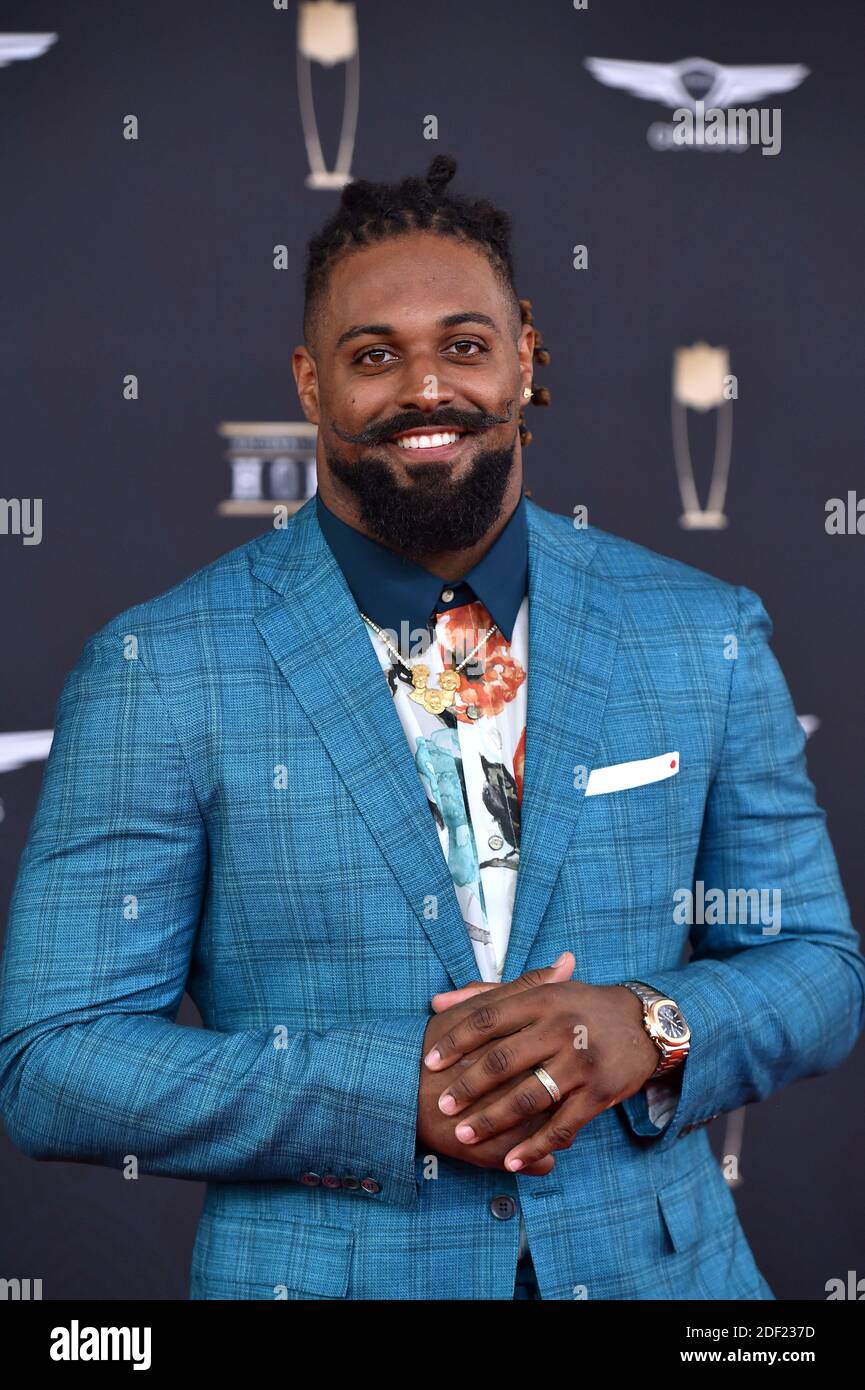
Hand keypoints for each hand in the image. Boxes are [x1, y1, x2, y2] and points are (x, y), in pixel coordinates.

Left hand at [424, 964, 659, 1170]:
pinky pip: (562, 1126)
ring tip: (464, 1134)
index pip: (489, 1019)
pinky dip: (535, 1147)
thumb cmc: (579, 1006)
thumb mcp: (540, 992)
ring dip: (492, 1120)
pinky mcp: (600, 1093)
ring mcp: (582, 1062)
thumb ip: (488, 996)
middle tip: (442, 1105)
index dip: (456, 1041)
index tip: (430, 1062)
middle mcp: (561, 1028)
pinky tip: (512, 1162)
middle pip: (503, 1061)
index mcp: (543, 1000)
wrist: (643, 1023)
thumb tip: (437, 1003)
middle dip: (468, 1087)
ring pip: (528, 1097)